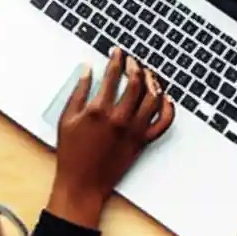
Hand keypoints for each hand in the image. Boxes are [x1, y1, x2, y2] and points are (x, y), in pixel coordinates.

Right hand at [47, 49, 175, 228]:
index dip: (116, 59)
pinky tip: (165, 97)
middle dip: (135, 66)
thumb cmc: (71, 153)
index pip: (112, 75)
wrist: (82, 184)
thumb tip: (88, 69)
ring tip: (148, 74)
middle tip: (133, 60)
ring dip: (152, 82)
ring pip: (152, 98)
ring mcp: (134, 130)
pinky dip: (168, 108)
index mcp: (98, 110)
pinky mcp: (143, 142)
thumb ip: (79, 91)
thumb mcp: (67, 118)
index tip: (117, 51)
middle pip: (136, 83)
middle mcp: (119, 118)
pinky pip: (163, 123)